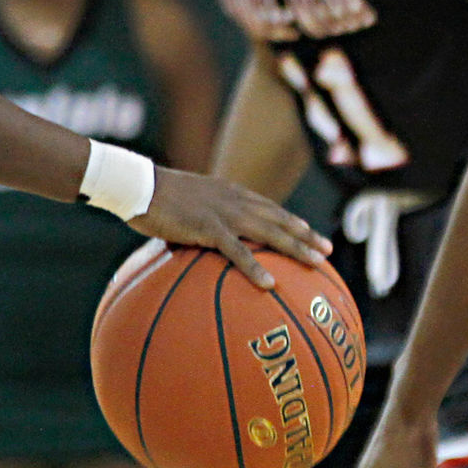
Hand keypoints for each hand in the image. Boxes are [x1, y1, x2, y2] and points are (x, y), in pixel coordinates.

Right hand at [130, 167, 330, 288]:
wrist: (138, 184)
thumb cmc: (155, 196)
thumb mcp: (187, 203)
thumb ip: (202, 218)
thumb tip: (204, 239)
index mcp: (232, 193)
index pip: (270, 208)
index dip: (293, 220)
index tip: (311, 232)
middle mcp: (236, 200)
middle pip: (280, 219)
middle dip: (307, 235)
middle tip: (328, 250)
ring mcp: (225, 214)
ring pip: (270, 233)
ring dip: (296, 248)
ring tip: (317, 264)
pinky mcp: (209, 228)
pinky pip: (238, 252)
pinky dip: (256, 268)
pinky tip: (271, 284)